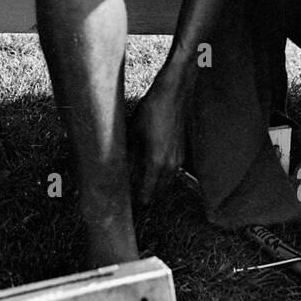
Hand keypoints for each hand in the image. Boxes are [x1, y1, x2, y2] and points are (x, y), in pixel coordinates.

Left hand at [130, 77, 188, 206]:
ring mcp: (178, 160)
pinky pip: (170, 174)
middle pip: (157, 193)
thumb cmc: (152, 110)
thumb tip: (119, 172)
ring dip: (153, 187)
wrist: (173, 94)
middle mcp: (170, 165)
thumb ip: (128, 156)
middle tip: (129, 199)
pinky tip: (148, 171)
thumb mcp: (133, 133)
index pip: (146, 194)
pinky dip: (160, 177)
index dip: (135, 202)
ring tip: (136, 187)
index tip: (125, 206)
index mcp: (156, 162)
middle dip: (144, 197)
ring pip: (164, 184)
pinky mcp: (181, 153)